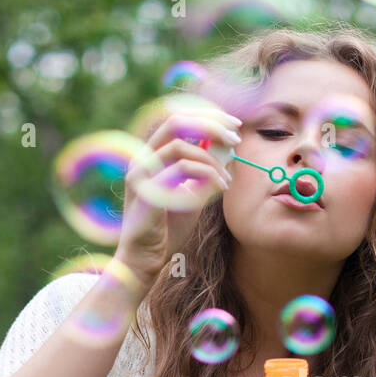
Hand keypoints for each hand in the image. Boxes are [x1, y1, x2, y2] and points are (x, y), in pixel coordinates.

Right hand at [116, 106, 240, 283]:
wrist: (146, 260)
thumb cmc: (168, 229)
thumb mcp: (193, 193)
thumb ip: (205, 169)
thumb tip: (227, 146)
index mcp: (151, 155)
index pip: (177, 119)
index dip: (207, 116)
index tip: (235, 124)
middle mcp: (141, 159)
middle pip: (175, 121)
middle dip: (210, 125)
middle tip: (235, 138)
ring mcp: (140, 174)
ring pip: (180, 146)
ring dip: (211, 160)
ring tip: (226, 180)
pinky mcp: (145, 192)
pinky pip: (180, 171)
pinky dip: (207, 175)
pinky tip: (221, 188)